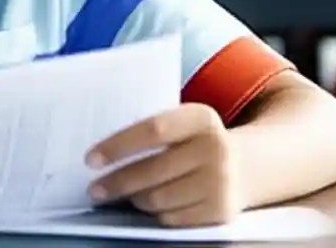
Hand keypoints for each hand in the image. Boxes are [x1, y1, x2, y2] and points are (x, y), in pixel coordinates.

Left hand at [87, 104, 242, 226]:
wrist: (245, 166)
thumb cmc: (195, 142)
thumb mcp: (183, 124)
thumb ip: (152, 130)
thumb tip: (102, 155)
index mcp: (201, 118)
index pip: (153, 130)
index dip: (118, 145)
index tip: (90, 159)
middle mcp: (216, 148)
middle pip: (152, 170)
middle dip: (116, 183)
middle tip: (93, 189)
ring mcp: (221, 182)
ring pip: (158, 198)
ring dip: (134, 198)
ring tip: (125, 194)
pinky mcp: (220, 211)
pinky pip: (171, 217)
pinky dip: (154, 213)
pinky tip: (149, 204)